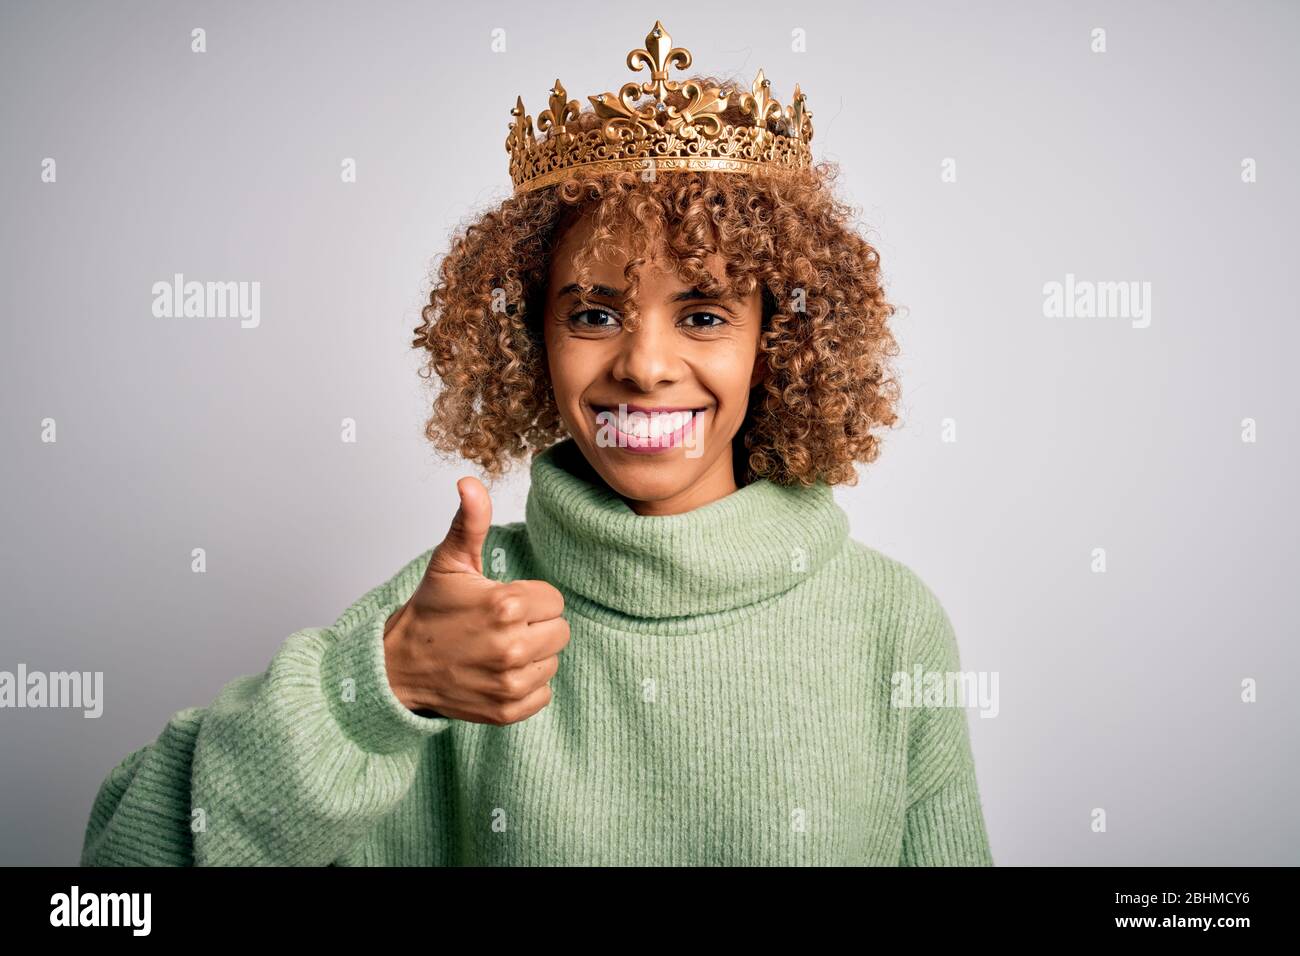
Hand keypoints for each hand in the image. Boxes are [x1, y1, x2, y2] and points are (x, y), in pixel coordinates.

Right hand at [381, 476, 568, 724]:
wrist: (398, 668)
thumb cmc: (430, 612)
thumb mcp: (449, 562)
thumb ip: (469, 521)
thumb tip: (470, 482)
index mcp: (505, 604)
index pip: (554, 600)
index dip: (530, 600)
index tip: (503, 604)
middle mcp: (511, 646)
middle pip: (560, 631)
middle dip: (535, 626)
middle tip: (500, 627)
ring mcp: (509, 682)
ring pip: (553, 661)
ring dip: (532, 656)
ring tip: (497, 649)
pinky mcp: (507, 710)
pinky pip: (543, 694)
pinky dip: (526, 686)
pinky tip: (498, 674)